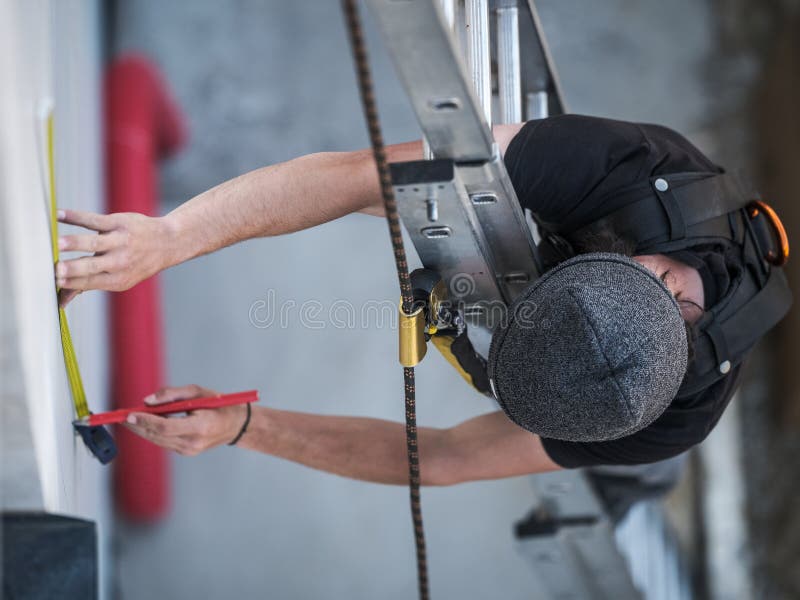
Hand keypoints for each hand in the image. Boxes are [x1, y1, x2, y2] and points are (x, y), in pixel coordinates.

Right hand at [55, 209, 177, 305]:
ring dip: (75, 243)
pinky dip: (76, 217)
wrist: (167, 243)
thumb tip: (61, 301)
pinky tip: (60, 215)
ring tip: (58, 243)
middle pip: (92, 266)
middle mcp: (119, 262)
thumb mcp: (118, 279)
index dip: (72, 283)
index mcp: (117, 280)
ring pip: (94, 243)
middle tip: (56, 270)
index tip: (53, 282)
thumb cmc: (135, 263)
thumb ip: (88, 285)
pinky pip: (95, 220)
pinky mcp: (119, 223)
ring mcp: (120, 242)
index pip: (89, 283)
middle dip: (74, 269)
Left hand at [124, 384, 248, 455]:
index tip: (129, 414)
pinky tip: (142, 424)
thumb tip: (146, 401)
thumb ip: (172, 394)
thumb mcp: (198, 392)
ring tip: (126, 419)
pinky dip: (151, 432)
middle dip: (136, 425)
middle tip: (118, 416)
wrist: (236, 425)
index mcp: (199, 427)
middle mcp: (193, 442)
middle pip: (156, 435)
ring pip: (157, 440)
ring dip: (140, 429)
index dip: (145, 421)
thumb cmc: (219, 404)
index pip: (165, 427)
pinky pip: (163, 442)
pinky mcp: (186, 452)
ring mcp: (189, 450)